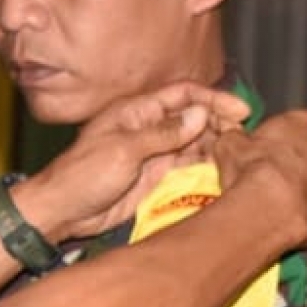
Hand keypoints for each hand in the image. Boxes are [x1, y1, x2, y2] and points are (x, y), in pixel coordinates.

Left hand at [16, 81, 251, 243]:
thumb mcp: (125, 150)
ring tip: (238, 155)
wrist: (63, 211)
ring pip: (195, 142)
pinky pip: (187, 167)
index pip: (183, 95)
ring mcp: (154, 152)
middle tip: (242, 137)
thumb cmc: (83, 175)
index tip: (239, 110)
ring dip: (217, 146)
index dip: (213, 99)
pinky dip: (206, 167)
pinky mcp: (156, 176)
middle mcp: (150, 128)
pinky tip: (223, 171)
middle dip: (220, 123)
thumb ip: (163, 133)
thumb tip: (199, 115)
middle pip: (194, 117)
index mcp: (138, 111)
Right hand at [211, 109, 306, 251]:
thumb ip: (236, 139)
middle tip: (279, 176)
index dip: (281, 136)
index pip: (298, 123)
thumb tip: (235, 140)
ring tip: (300, 199)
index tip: (266, 149)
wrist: (268, 208)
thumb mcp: (228, 146)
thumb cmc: (249, 171)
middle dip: (304, 160)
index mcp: (304, 124)